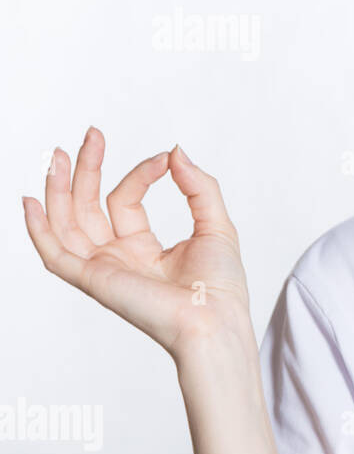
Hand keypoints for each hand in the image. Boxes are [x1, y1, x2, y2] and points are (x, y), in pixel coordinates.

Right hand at [21, 126, 253, 361]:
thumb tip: (176, 151)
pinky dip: (38, 230)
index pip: (126, 200)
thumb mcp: (216, 224)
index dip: (141, 174)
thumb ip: (198, 186)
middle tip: (91, 134)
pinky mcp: (93, 281)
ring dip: (58, 188)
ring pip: (67, 223)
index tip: (164, 158)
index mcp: (144, 247)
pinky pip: (55, 255)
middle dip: (87, 169)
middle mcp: (118, 257)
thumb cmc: (221, 286)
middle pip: (88, 207)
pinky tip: (32, 201)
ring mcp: (103, 269)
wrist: (216, 319)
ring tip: (56, 154)